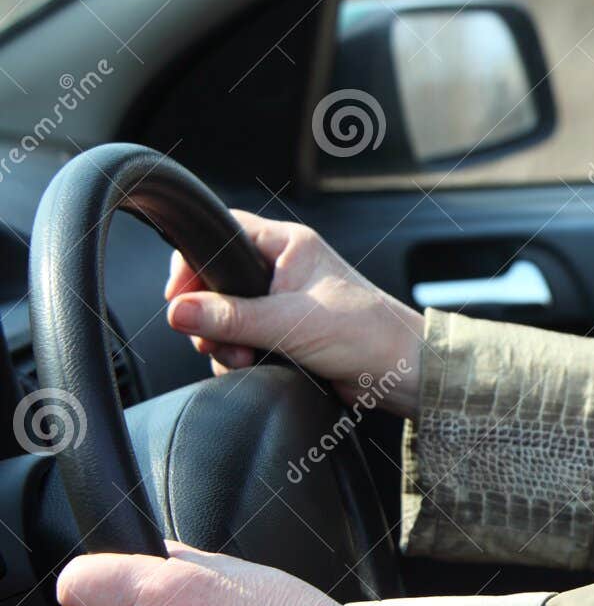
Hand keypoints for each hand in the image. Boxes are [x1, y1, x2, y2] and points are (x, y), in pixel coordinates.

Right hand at [165, 210, 422, 415]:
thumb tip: (179, 311)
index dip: (193, 262)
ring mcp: (283, 302)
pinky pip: (241, 339)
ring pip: (225, 315)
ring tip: (243, 357)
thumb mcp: (291, 323)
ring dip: (223, 341)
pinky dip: (238, 355)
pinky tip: (252, 366)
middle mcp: (283, 268)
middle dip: (208, 315)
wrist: (402, 372)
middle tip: (215, 339)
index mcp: (288, 245)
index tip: (179, 298)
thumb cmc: (367, 333)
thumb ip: (232, 317)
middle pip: (215, 280)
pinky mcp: (285, 333)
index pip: (223, 232)